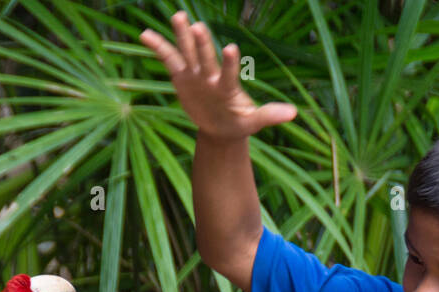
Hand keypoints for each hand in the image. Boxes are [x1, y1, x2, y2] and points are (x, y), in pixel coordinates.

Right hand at [139, 11, 296, 141]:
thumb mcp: (253, 122)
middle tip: (197, 26)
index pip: (228, 73)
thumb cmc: (239, 122)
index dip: (229, 62)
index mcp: (227, 87)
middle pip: (205, 57)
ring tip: (179, 16)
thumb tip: (293, 113)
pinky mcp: (182, 76)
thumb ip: (268, 115)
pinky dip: (158, 47)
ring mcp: (196, 74)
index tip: (229, 48)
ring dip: (182, 35)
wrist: (221, 127)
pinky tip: (145, 34)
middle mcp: (210, 76)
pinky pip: (169, 59)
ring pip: (188, 51)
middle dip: (201, 44)